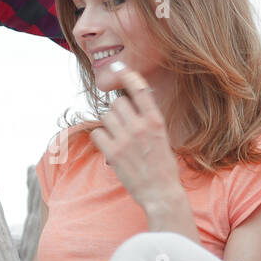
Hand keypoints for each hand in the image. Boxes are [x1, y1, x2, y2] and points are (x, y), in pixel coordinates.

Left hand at [88, 62, 183, 208]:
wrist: (160, 193)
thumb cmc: (163, 167)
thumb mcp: (162, 137)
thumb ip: (148, 120)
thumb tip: (134, 104)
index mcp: (156, 121)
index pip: (140, 89)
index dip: (127, 75)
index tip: (118, 67)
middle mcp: (140, 126)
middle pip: (117, 102)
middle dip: (117, 110)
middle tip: (122, 124)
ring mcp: (125, 139)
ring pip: (106, 116)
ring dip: (109, 124)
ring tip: (117, 138)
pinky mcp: (112, 153)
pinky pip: (97, 133)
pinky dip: (100, 138)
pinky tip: (109, 147)